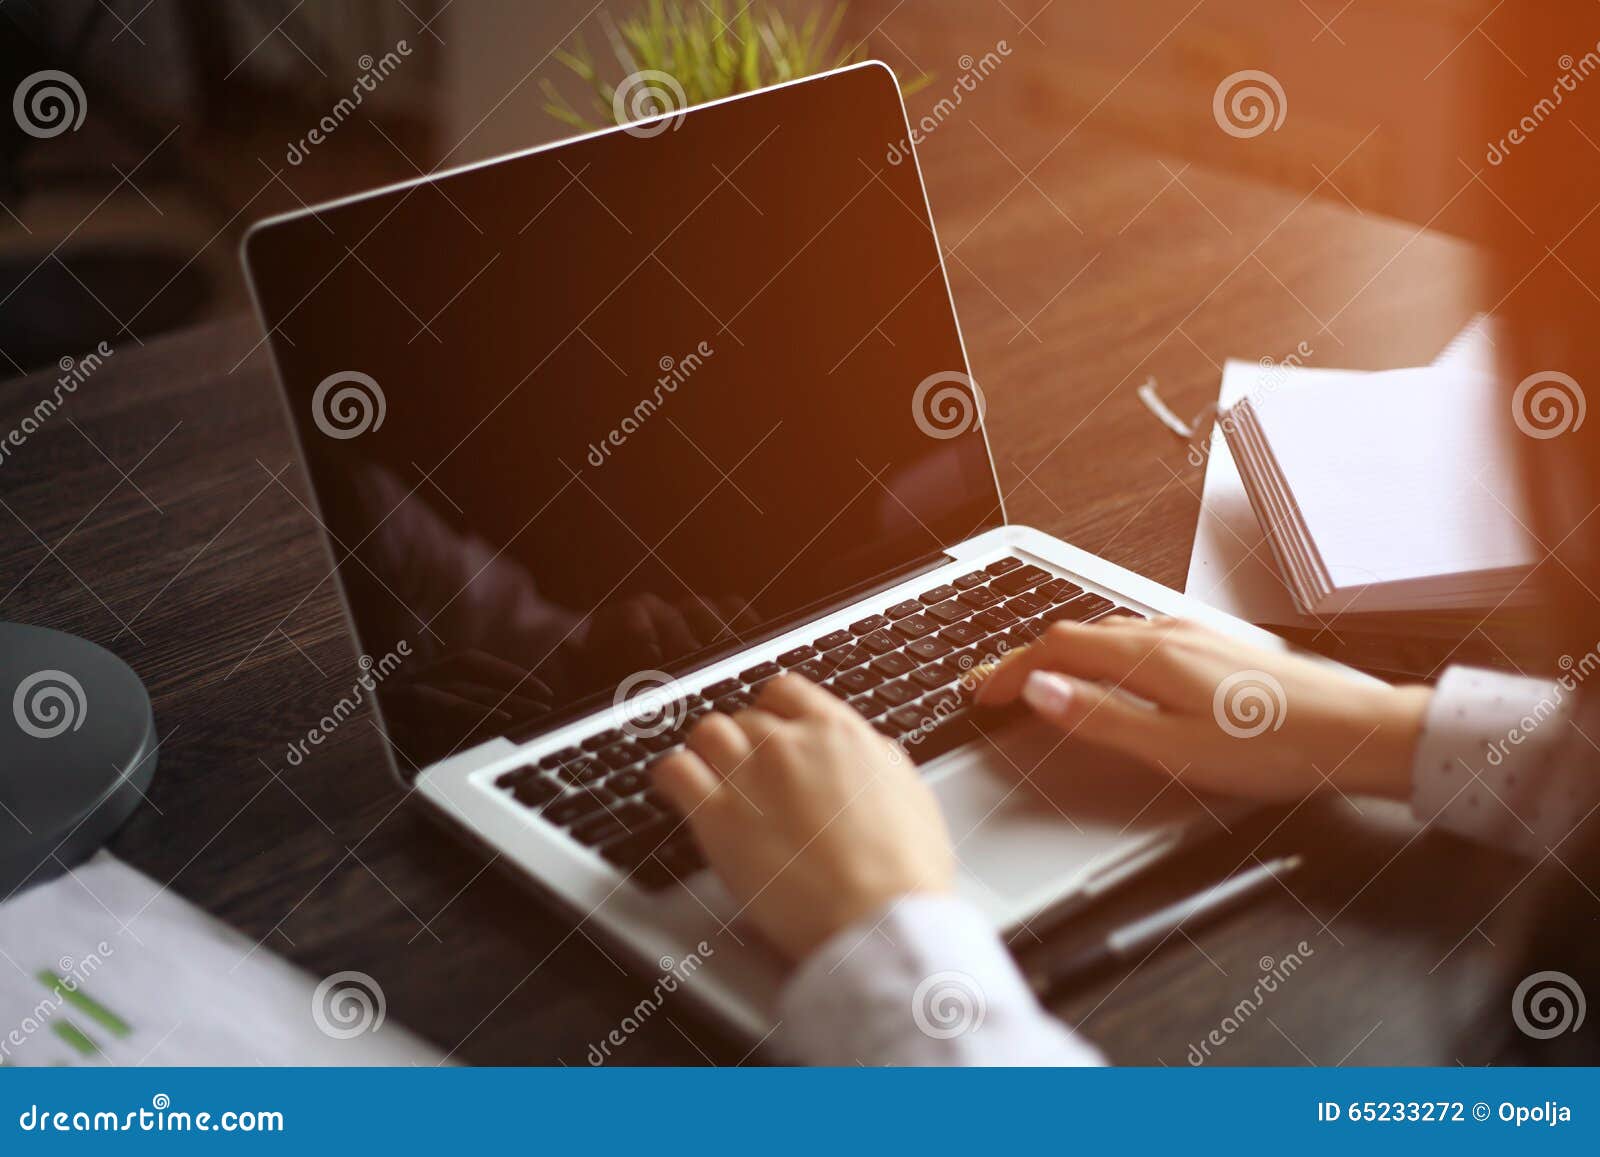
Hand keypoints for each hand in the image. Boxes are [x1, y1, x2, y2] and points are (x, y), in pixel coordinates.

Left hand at [651, 674, 953, 960]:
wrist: (879, 918)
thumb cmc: (903, 872)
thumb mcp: (911, 795)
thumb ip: (879, 763)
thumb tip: (870, 753)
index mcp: (838, 733)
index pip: (785, 691)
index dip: (774, 711)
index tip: (772, 728)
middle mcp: (789, 743)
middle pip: (744, 718)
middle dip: (746, 744)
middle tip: (751, 776)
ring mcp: (749, 776)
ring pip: (706, 733)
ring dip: (708, 753)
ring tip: (713, 779)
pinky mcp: (716, 818)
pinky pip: (673, 772)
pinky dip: (672, 778)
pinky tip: (680, 793)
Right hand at [975, 617, 1431, 802]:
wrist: (1360, 733)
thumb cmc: (1275, 747)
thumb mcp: (1173, 748)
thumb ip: (1101, 717)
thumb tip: (1042, 691)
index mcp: (1151, 655)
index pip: (1057, 647)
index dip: (1012, 670)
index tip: (984, 694)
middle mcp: (1169, 632)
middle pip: (1079, 633)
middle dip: (1030, 660)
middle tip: (1000, 689)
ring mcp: (1196, 635)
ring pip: (1110, 633)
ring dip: (1066, 654)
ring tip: (1044, 683)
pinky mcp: (1218, 647)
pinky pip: (1140, 637)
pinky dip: (1103, 653)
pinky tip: (1112, 674)